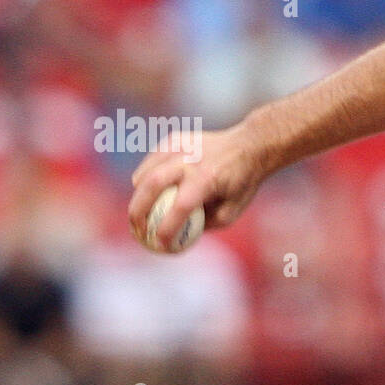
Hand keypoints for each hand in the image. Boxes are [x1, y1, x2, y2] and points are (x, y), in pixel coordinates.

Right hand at [127, 122, 266, 250]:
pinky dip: (145, 180)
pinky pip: (150, 163)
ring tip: (140, 215)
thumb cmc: (241, 183)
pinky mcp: (172, 140)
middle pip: (151, 185)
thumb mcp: (231, 211)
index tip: (159, 245)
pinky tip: (148, 194)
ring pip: (145, 173)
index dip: (166, 227)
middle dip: (137, 211)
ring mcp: (178, 146)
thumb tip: (178, 236)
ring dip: (138, 197)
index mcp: (207, 178)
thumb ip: (205, 224)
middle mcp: (189, 160)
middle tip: (136, 230)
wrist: (248, 146)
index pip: (180, 206)